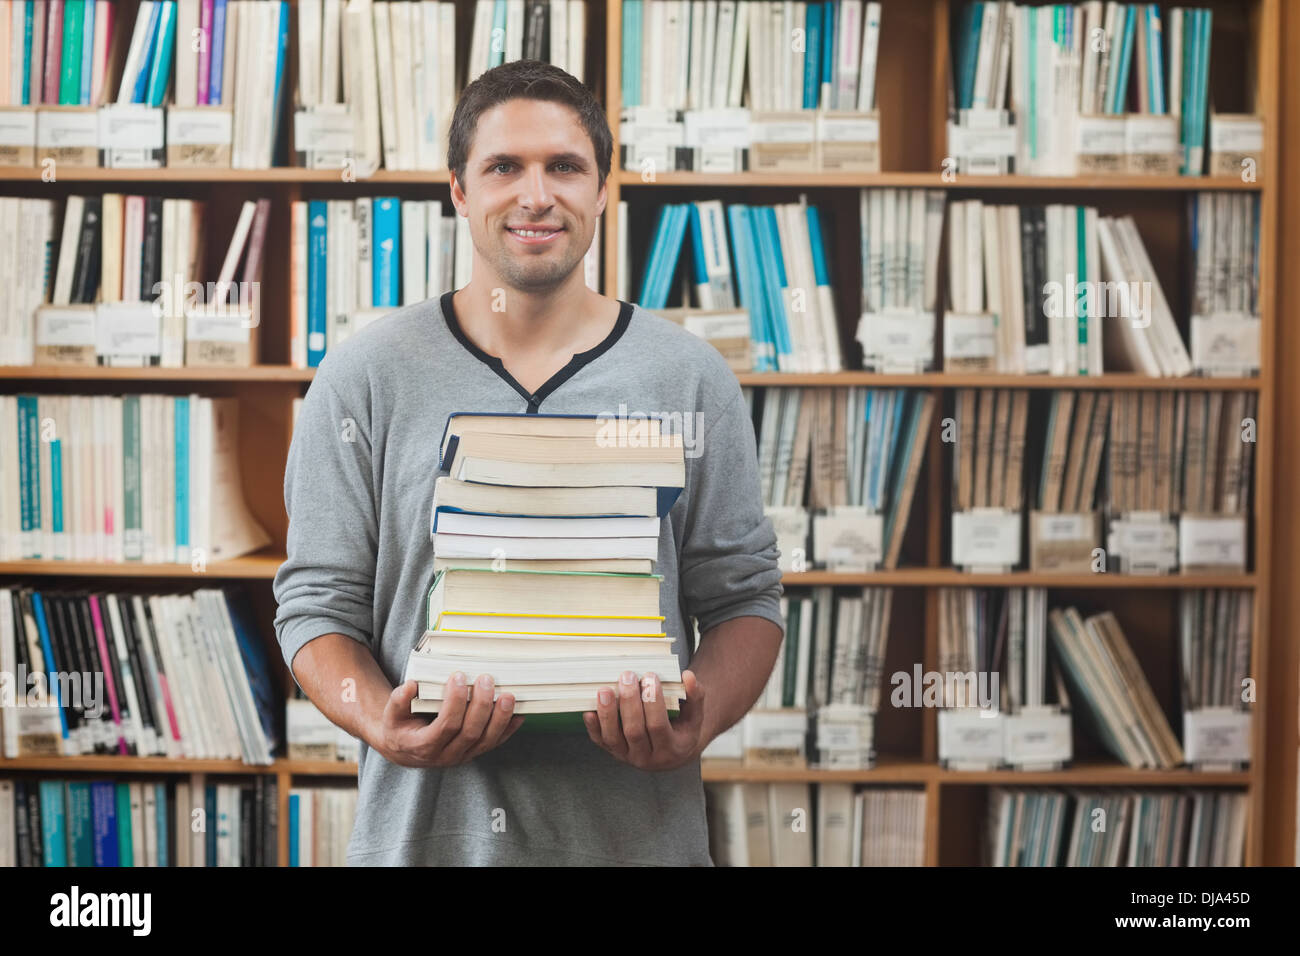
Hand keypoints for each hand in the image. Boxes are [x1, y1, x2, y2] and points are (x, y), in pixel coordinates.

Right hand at [376, 673, 524, 767]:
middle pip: (470, 732)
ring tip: (508, 696)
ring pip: (487, 740)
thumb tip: (411, 686)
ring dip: (500, 717)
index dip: (454, 702)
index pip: (446, 725)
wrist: (404, 749)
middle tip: (486, 679)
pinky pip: (495, 743)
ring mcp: (463, 756)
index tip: (458, 677)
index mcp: (425, 746)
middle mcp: (446, 755)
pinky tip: (519, 714)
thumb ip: (399, 700)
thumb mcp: (391, 714)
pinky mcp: (474, 752)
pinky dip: (508, 728)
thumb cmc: (399, 727)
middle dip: (481, 705)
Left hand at [583, 669, 705, 770]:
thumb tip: (688, 676)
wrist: (673, 752)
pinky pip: (601, 742)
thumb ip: (695, 696)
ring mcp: (629, 757)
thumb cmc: (683, 728)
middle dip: (629, 703)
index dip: (653, 702)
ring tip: (604, 690)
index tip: (650, 677)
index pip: (658, 726)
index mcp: (672, 749)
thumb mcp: (695, 715)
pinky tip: (589, 711)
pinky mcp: (614, 753)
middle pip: (634, 732)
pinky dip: (593, 727)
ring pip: (613, 739)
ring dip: (607, 714)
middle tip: (627, 676)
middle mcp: (649, 758)